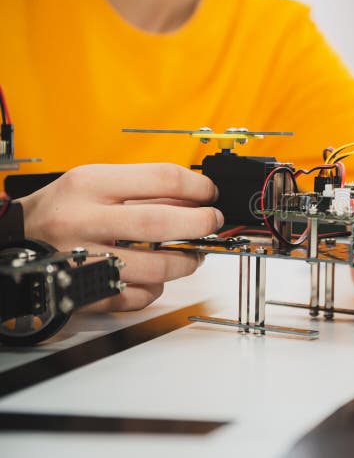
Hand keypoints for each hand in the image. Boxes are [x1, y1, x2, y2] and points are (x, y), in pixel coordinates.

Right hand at [18, 164, 223, 310]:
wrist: (12, 239)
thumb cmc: (60, 209)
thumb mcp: (94, 182)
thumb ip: (142, 188)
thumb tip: (196, 197)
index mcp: (89, 184)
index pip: (161, 178)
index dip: (197, 187)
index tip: (210, 194)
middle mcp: (83, 220)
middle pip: (159, 223)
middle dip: (199, 224)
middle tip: (212, 224)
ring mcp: (82, 258)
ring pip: (154, 266)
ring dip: (185, 262)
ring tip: (192, 255)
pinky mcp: (84, 292)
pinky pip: (135, 296)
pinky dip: (155, 289)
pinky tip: (155, 278)